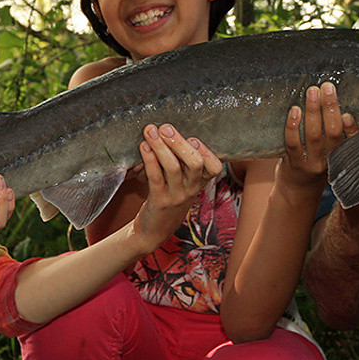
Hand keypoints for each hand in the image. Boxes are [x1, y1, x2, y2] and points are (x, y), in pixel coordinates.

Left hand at [130, 124, 222, 249]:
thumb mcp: (181, 185)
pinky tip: (143, 147)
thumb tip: (170, 133)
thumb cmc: (166, 201)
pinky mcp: (159, 201)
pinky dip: (149, 159)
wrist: (152, 232)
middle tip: (165, 128)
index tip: (192, 137)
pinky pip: (155, 177)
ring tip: (150, 132)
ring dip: (160, 146)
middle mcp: (191, 190)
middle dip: (179, 142)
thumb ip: (181, 164)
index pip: (215, 167)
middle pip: (194, 162)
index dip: (206, 150)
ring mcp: (176, 196)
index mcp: (199, 184)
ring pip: (173, 167)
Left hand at [276, 82, 353, 190]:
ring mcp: (311, 163)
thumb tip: (332, 97)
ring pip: (314, 135)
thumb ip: (336, 132)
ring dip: (313, 111)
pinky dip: (293, 126)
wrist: (298, 191)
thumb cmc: (317, 164)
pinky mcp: (293, 164)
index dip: (352, 128)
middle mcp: (329, 160)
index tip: (348, 114)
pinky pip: (293, 143)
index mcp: (343, 155)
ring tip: (312, 92)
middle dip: (331, 108)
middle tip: (327, 87)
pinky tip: (295, 110)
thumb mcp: (332, 152)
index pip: (353, 141)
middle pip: (333, 133)